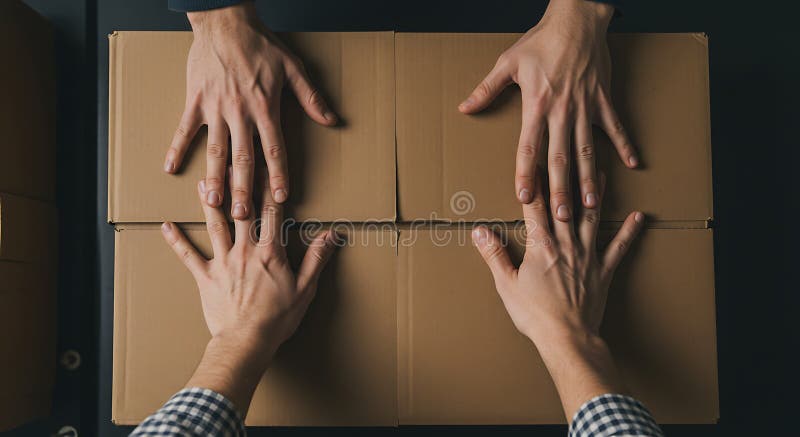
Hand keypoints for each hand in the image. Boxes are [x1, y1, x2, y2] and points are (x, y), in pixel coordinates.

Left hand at [160, 177, 337, 413]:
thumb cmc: (277, 318)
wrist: (245, 342)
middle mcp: (244, 251)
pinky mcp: (205, 277)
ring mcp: (222, 262)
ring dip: (209, 203)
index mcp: (270, 252)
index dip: (269, 188)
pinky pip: (188, 255)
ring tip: (203, 182)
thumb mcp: (306, 288)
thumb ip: (317, 258)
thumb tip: (332, 234)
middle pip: (242, 211)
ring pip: (215, 225)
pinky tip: (166, 225)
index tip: (267, 167)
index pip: (272, 213)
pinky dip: (177, 240)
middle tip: (232, 160)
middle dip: (238, 184)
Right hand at [164, 2, 336, 218]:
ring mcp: (215, 109)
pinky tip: (170, 168)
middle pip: (243, 158)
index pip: (274, 149)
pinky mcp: (195, 101)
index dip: (278, 175)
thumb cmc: (261, 45)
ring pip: (215, 150)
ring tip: (212, 202)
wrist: (225, 22)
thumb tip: (331, 119)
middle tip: (242, 215)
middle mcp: (240, 113)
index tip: (280, 198)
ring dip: (214, 178)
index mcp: (265, 108)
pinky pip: (184, 129)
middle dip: (243, 189)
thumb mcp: (293, 68)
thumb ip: (310, 97)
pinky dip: (176, 148)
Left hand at [459, 0, 636, 220]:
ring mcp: (585, 108)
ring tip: (593, 204)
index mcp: (537, 105)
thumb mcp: (508, 63)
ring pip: (587, 150)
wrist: (576, 20)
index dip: (525, 173)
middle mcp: (561, 111)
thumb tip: (465, 108)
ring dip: (590, 178)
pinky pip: (616, 127)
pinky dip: (625, 145)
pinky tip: (632, 165)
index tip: (523, 197)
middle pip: (560, 158)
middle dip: (560, 190)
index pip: (528, 147)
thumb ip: (486, 89)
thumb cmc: (540, 42)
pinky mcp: (603, 100)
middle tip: (562, 218)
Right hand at [471, 176, 643, 418]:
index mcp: (541, 245)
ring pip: (592, 218)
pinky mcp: (603, 271)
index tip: (532, 161)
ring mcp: (588, 256)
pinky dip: (628, 232)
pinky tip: (638, 217)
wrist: (568, 337)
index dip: (532, 182)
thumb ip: (494, 255)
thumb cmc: (535, 314)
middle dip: (563, 177)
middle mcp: (566, 244)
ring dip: (596, 194)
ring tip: (600, 173)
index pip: (534, 207)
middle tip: (566, 154)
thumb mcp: (506, 285)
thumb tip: (480, 230)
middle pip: (565, 204)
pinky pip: (618, 248)